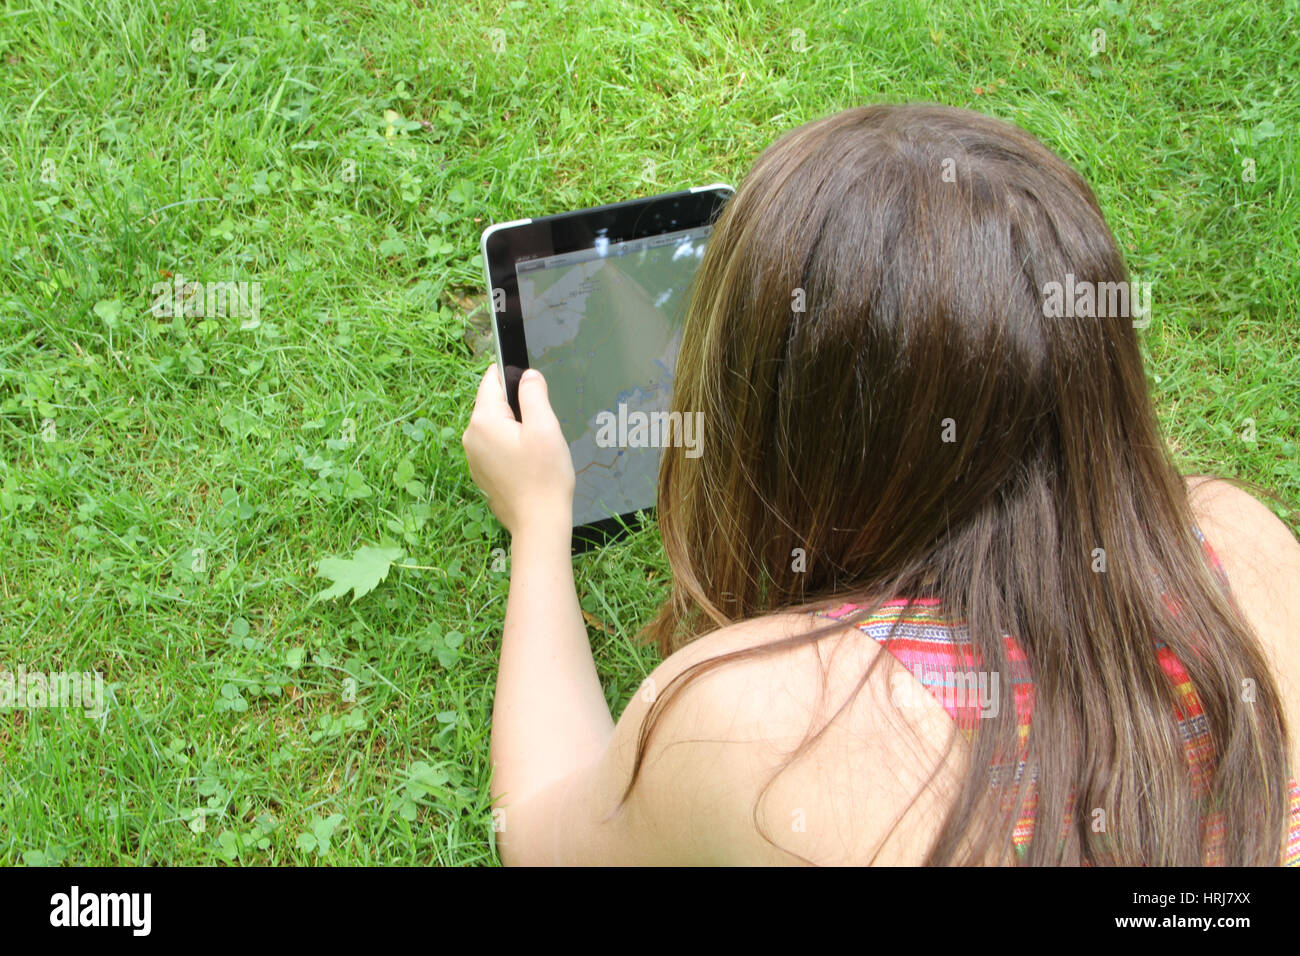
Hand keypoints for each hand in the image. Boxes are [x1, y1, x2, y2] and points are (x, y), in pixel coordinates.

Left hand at [462, 364, 574, 536]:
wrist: (538, 523)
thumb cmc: (544, 479)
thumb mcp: (545, 427)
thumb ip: (534, 394)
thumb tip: (527, 375)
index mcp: (483, 421)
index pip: (492, 379)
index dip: (514, 377)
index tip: (533, 390)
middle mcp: (471, 437)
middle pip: (494, 403)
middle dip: (518, 408)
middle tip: (541, 428)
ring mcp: (474, 456)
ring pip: (496, 425)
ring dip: (516, 429)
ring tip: (537, 449)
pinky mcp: (481, 472)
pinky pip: (495, 446)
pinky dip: (511, 447)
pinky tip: (529, 464)